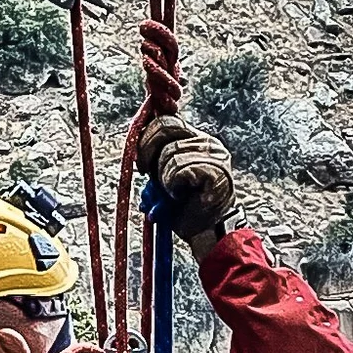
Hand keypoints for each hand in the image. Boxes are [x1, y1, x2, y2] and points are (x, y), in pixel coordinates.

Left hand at [136, 114, 234, 239]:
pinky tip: (179, 196)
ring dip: (163, 178)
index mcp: (194, 139)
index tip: (140, 159)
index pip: (166, 119)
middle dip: (147, 151)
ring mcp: (214, 155)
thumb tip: (135, 145)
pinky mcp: (217, 171)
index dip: (147, 134)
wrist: (206, 234)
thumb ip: (154, 159)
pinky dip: (172, 185)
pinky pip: (180, 170)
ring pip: (170, 153)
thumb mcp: (162, 178)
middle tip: (147, 174)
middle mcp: (207, 142)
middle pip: (165, 128)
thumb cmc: (184, 209)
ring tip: (172, 193)